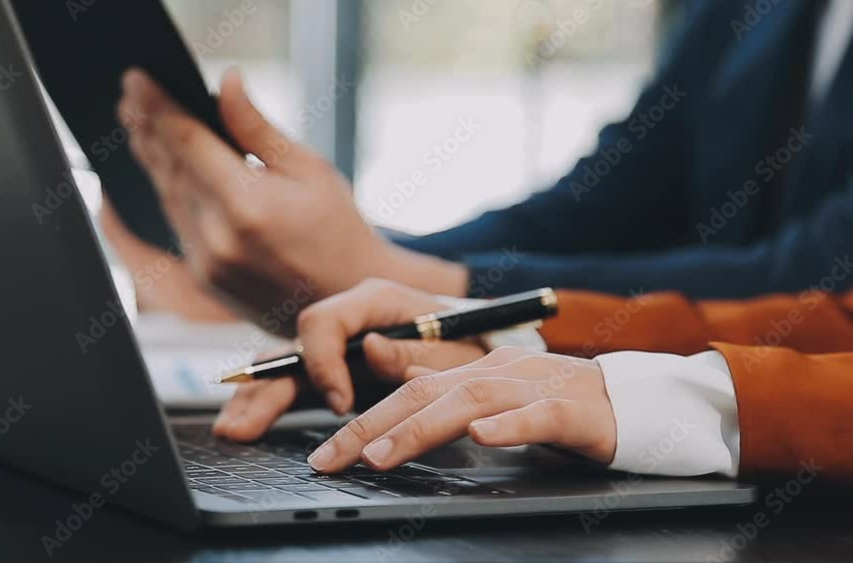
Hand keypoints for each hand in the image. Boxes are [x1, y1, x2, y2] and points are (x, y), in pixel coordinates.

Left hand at [119, 69, 467, 332]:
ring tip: (140, 122)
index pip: (186, 142)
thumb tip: (226, 83)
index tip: (136, 79)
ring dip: (150, 156)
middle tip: (131, 92)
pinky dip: (166, 189)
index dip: (157, 106)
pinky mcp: (203, 277)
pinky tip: (163, 166)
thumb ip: (256, 128)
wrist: (345, 298)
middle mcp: (218, 237)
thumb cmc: (338, 231)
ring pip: (165, 195)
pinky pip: (175, 222)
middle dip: (147, 126)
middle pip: (168, 167)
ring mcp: (206, 262)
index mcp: (247, 205)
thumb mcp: (308, 169)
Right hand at [212, 279, 488, 441]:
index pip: (326, 322)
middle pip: (293, 346)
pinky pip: (292, 381)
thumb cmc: (469, 343)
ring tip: (232, 431)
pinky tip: (245, 423)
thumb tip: (373, 350)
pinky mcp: (332, 368)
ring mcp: (336, 344)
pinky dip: (267, 402)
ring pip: (284, 364)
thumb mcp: (456, 350)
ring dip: (255, 397)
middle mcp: (347, 319)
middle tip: (242, 426)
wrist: (476, 344)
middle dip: (264, 386)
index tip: (341, 404)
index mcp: (374, 301)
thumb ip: (417, 351)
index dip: (324, 363)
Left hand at [306, 347, 616, 472]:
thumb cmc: (558, 404)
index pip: (407, 392)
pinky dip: (510, 426)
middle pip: (426, 392)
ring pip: (472, 399)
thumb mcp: (495, 395)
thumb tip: (400, 380)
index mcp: (476, 371)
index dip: (362, 420)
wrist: (634, 402)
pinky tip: (484, 437)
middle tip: (332, 460)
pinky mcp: (576, 411)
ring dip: (422, 427)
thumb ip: (449, 389)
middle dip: (372, 426)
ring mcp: (536, 387)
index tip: (324, 454)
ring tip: (382, 454)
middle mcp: (499, 372)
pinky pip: (541, 416)